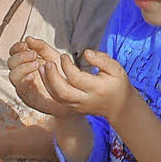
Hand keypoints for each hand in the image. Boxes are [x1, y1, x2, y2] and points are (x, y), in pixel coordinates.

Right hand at [8, 38, 72, 117]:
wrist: (74, 93)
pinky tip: (33, 76)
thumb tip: (28, 38)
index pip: (13, 53)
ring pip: (13, 76)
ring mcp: (24, 86)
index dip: (17, 48)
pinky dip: (25, 81)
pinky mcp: (28, 98)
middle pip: (11, 63)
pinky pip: (21, 89)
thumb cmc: (63, 75)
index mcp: (26, 63)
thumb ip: (41, 47)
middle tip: (33, 55)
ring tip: (36, 64)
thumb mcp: (53, 56)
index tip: (26, 45)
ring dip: (23, 67)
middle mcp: (22, 74)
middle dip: (20, 57)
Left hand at [19, 38, 133, 121]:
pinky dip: (49, 88)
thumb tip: (86, 53)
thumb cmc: (117, 84)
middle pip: (63, 92)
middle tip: (48, 63)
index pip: (76, 78)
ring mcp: (79, 106)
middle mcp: (86, 99)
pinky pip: (58, 100)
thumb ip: (102, 59)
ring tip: (42, 67)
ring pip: (58, 97)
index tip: (64, 56)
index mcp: (97, 89)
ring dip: (47, 82)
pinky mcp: (74, 108)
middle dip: (52, 77)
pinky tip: (45, 76)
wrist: (119, 107)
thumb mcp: (116, 69)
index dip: (67, 66)